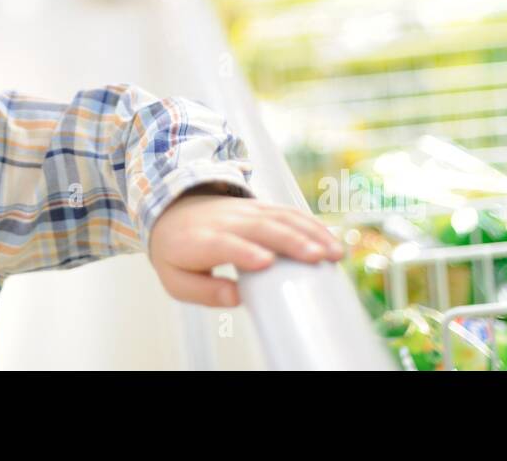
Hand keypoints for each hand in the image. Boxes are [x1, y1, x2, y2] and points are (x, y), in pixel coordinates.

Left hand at [146, 191, 344, 307]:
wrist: (172, 211)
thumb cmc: (177, 252)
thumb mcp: (176, 280)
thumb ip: (203, 292)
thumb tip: (235, 298)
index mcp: (200, 239)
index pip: (223, 243)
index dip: (244, 251)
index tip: (265, 262)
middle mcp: (226, 220)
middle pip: (260, 227)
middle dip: (290, 241)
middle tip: (316, 258)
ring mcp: (245, 210)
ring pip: (280, 217)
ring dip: (309, 232)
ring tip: (333, 252)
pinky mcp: (259, 207)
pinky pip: (287, 212)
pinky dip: (311, 224)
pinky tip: (330, 238)